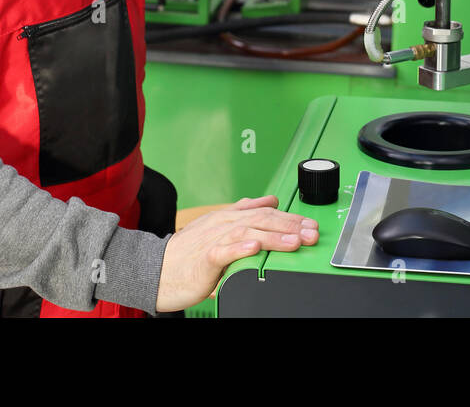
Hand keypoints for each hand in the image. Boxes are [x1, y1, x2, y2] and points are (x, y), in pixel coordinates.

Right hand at [155, 195, 318, 311]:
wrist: (157, 270)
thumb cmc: (188, 253)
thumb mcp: (218, 226)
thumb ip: (245, 212)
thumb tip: (270, 199)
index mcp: (228, 217)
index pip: (265, 212)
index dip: (290, 217)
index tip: (311, 225)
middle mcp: (223, 224)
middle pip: (261, 219)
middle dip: (290, 225)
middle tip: (312, 233)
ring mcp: (213, 240)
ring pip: (247, 232)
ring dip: (274, 236)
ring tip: (295, 242)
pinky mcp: (204, 258)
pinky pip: (224, 251)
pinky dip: (240, 248)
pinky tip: (255, 247)